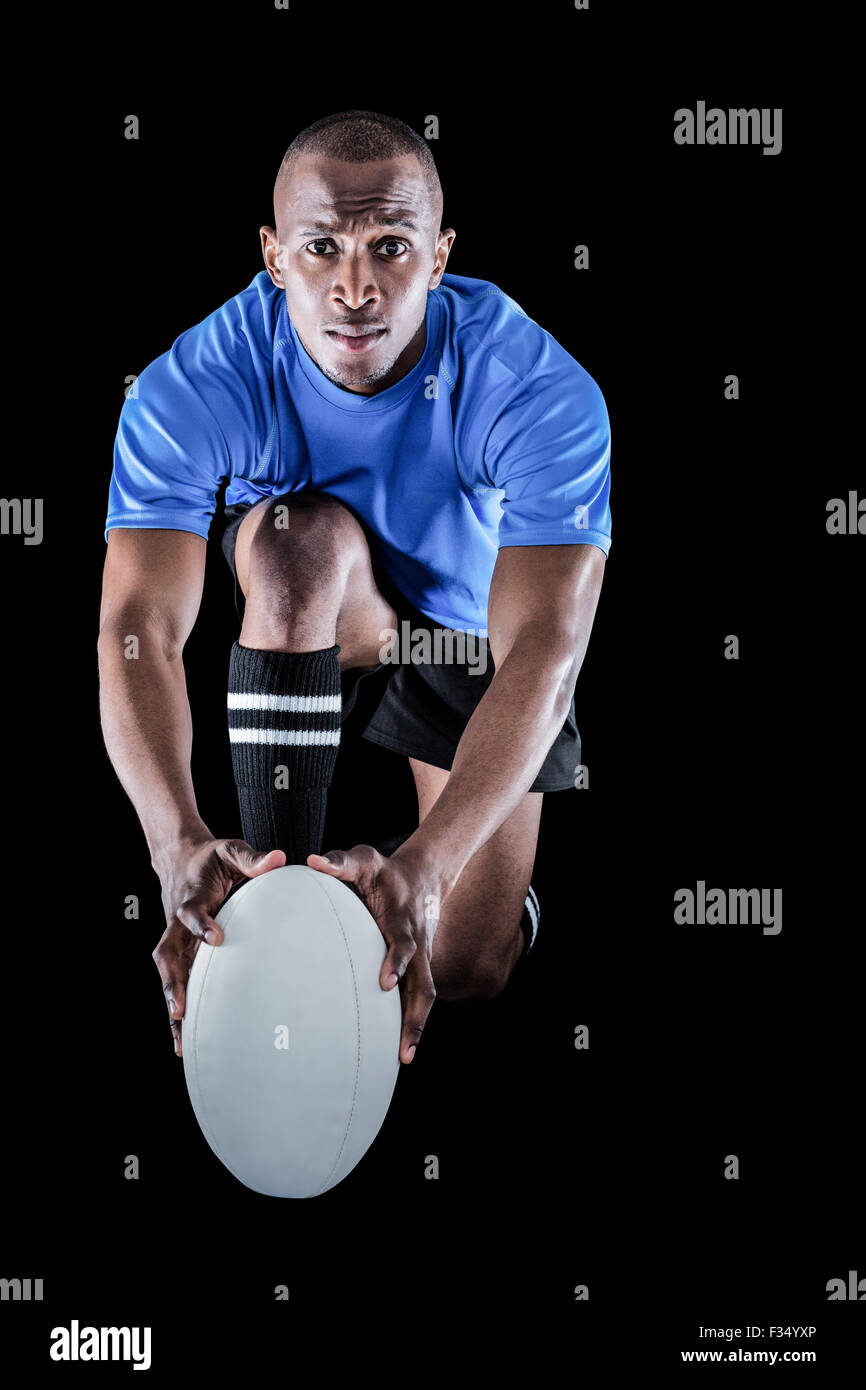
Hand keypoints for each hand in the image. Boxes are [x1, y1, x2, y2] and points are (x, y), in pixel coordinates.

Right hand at [152, 836, 285, 1055]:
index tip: (217, 938)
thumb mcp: (231, 850)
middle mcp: (176, 922)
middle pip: (167, 953)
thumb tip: (280, 859)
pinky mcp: (180, 952)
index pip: (190, 911)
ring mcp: (175, 939)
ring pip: (168, 974)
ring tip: (180, 1038)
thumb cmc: (212, 859)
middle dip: (171, 981)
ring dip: (172, 1004)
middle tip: (179, 1006)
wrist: (180, 857)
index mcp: (192, 896)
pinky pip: (176, 982)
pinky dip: (177, 1010)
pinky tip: (182, 1039)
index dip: (200, 924)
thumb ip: (252, 858)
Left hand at [307, 843, 440, 1064]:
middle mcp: (418, 944)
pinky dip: (409, 1022)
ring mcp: (423, 960)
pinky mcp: (419, 969)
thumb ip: (340, 862)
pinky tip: (396, 1048)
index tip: (384, 983)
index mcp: (403, 921)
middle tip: (403, 1048)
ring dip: (416, 1028)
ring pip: (424, 996)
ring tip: (404, 1058)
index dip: (397, 962)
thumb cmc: (385, 871)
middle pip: (424, 985)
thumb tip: (312, 862)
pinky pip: (417, 997)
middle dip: (415, 1017)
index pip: (404, 944)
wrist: (424, 876)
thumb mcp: (365, 859)